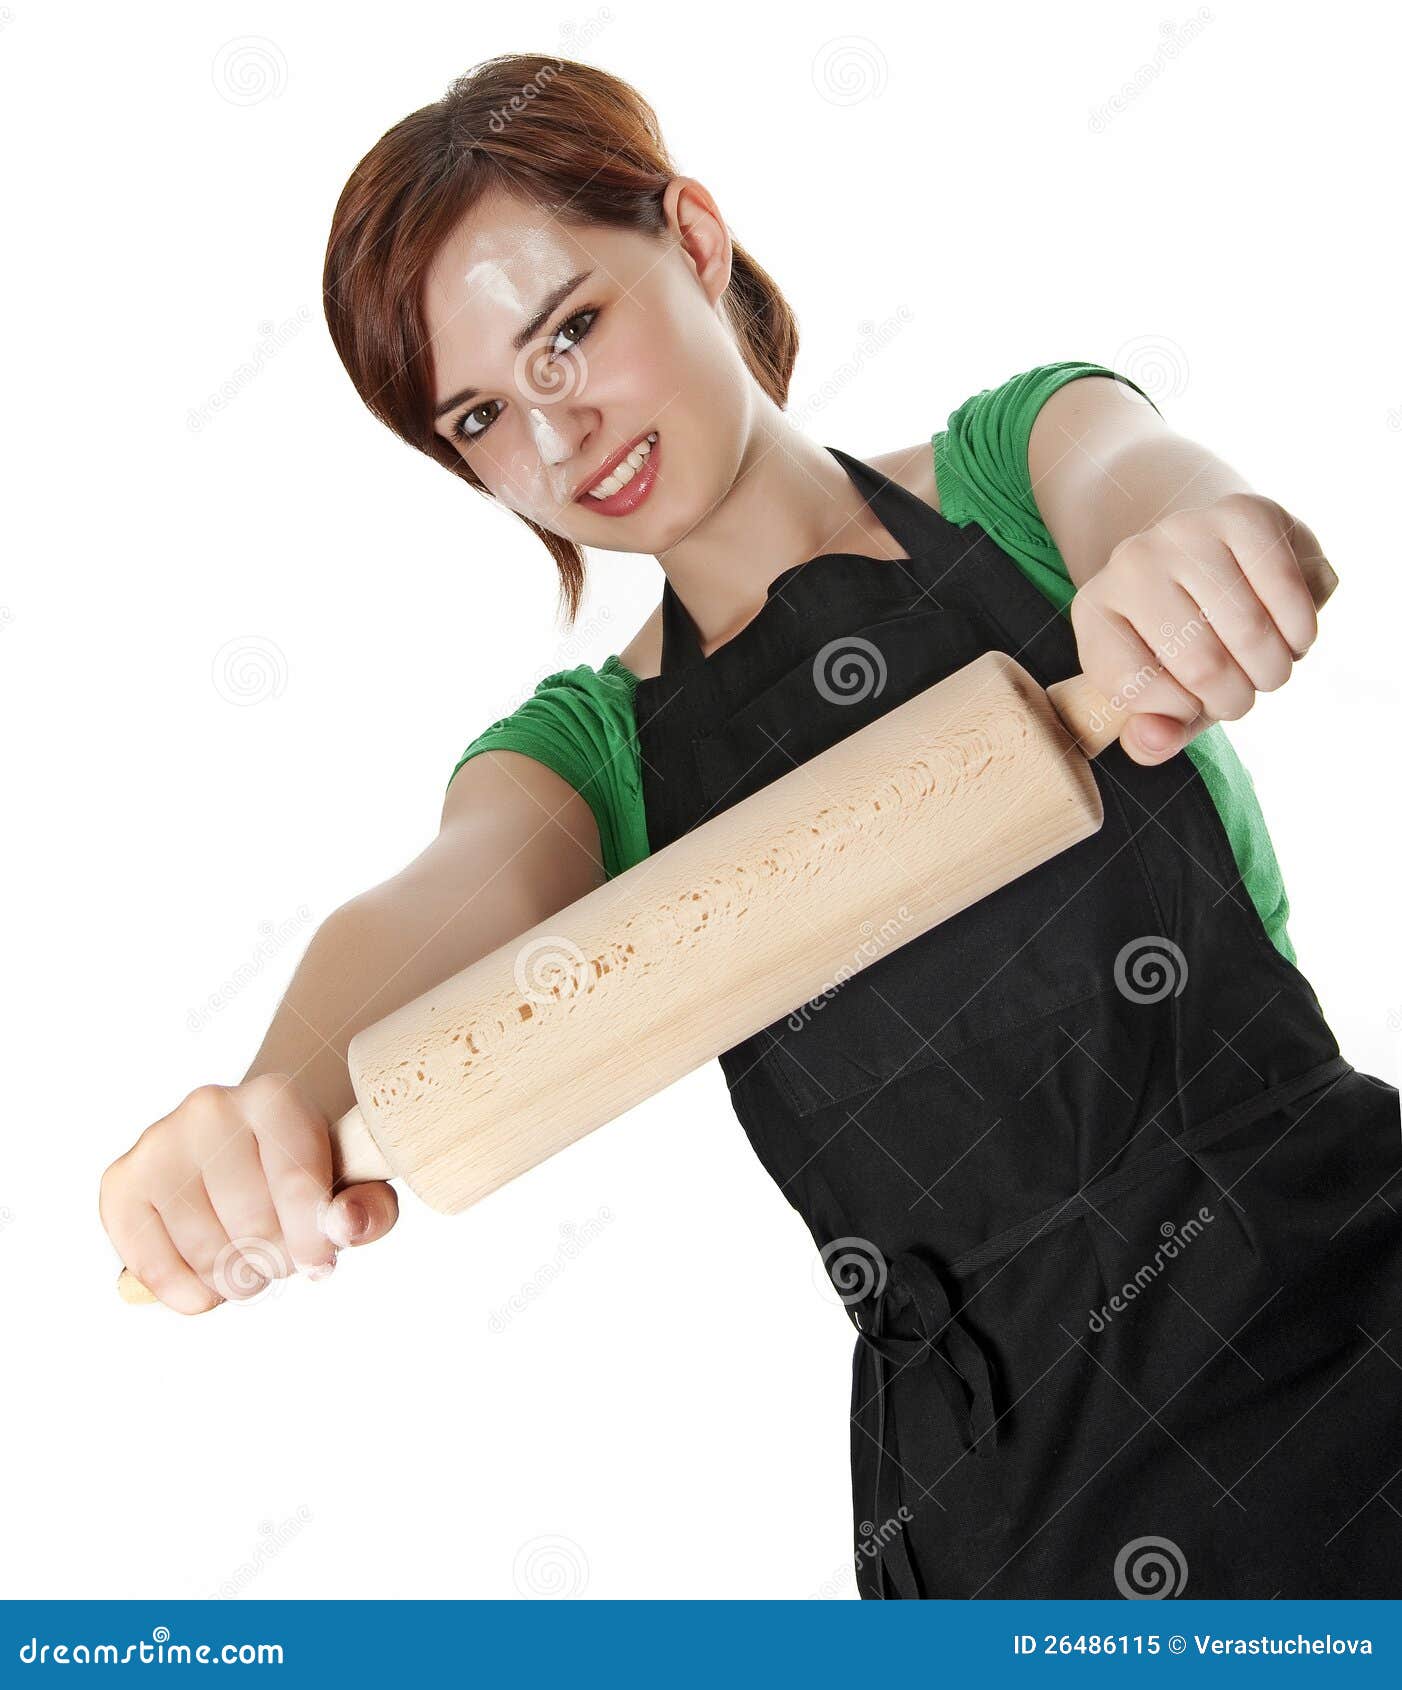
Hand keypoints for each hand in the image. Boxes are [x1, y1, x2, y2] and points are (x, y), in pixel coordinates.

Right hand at [99, 1072, 398, 1313]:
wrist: (241, 1150)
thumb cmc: (301, 1171)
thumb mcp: (349, 1185)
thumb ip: (366, 1207)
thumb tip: (345, 1224)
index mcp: (274, 1097)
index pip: (296, 1181)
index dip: (312, 1238)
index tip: (320, 1263)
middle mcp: (211, 1107)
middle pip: (252, 1222)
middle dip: (277, 1261)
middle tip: (282, 1259)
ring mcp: (159, 1141)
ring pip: (205, 1250)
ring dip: (236, 1280)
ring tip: (249, 1265)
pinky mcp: (122, 1181)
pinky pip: (152, 1264)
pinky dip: (188, 1293)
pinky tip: (208, 1287)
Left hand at [1067, 491, 1328, 764]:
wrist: (1210, 554)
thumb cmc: (1183, 640)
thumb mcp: (1157, 693)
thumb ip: (1150, 734)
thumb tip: (1155, 742)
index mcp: (1094, 610)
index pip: (1132, 686)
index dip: (1177, 711)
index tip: (1191, 703)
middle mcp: (1130, 564)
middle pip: (1201, 665)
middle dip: (1237, 699)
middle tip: (1244, 693)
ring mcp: (1186, 532)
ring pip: (1250, 633)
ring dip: (1274, 669)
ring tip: (1268, 666)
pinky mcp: (1245, 514)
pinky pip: (1289, 593)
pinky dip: (1301, 633)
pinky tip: (1292, 637)